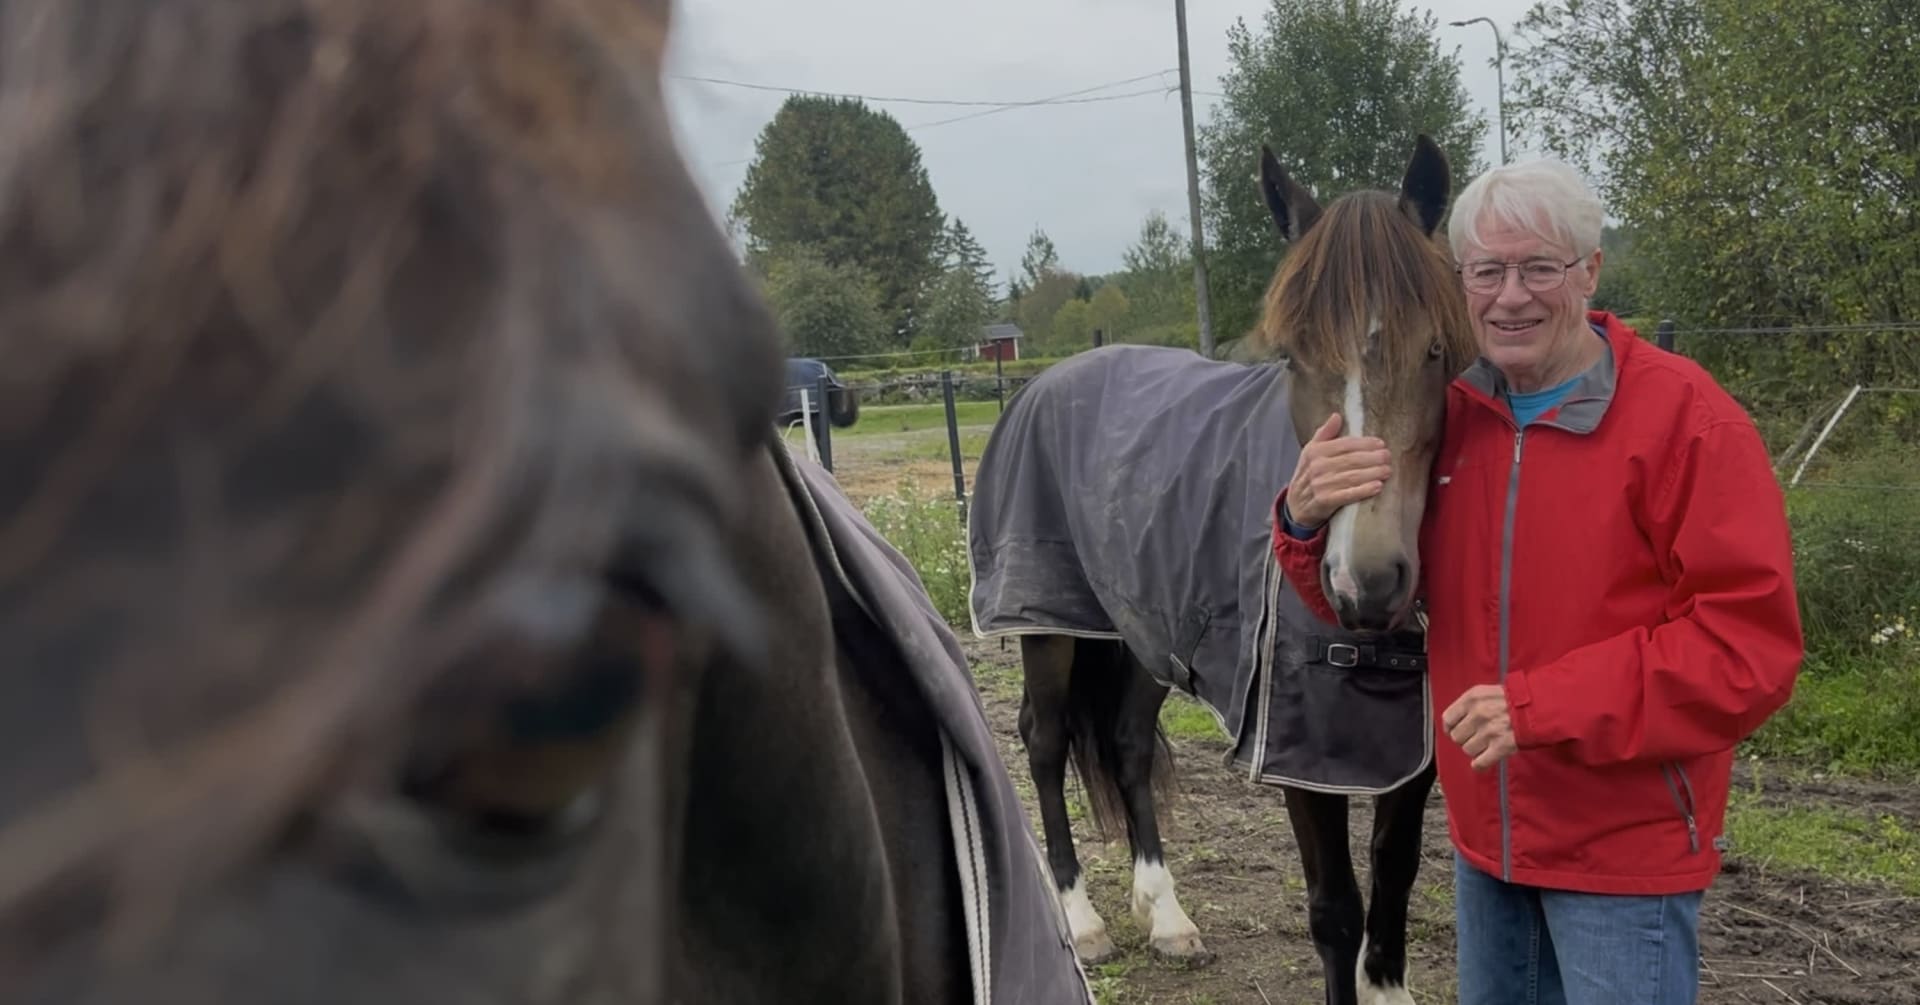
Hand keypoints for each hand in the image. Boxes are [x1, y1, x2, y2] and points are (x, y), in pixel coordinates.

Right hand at [1283, 413, 1391, 529]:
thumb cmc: (1309, 475)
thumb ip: (1324, 434)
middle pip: (1352, 459)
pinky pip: (1347, 495)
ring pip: (1352, 476)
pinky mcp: (1325, 501)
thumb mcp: (1311, 452)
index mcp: (1315, 451)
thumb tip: (1337, 416)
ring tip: (1387, 470)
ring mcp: (1321, 485)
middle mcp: (1317, 467)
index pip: (1345, 444)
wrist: (1296, 505)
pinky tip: (1377, 486)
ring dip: (1373, 473)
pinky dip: (1363, 491)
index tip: (1380, 443)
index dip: (1365, 443)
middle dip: (1373, 458)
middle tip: (1388, 457)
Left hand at [1442, 685, 1516, 770]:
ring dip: (1476, 750)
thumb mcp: (1487, 692)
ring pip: (1468, 750)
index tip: (1456, 731)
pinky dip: (1480, 765)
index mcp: (1472, 698)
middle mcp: (1478, 713)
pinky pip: (1480, 763)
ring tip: (1486, 744)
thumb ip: (1470, 704)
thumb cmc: (1514, 699)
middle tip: (1477, 737)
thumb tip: (1453, 722)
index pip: (1448, 718)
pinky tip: (1483, 762)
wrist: (1539, 705)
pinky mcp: (1501, 746)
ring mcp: (1489, 730)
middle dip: (1465, 739)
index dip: (1451, 727)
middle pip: (1457, 737)